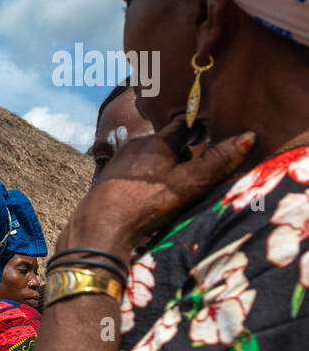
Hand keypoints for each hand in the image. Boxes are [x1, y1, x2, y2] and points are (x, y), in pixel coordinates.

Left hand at [64, 119, 254, 255]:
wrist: (101, 224)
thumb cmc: (147, 202)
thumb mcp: (190, 183)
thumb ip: (218, 162)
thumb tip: (248, 136)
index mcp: (157, 142)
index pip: (182, 126)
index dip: (196, 127)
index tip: (206, 129)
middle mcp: (135, 146)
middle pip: (163, 143)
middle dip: (177, 151)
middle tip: (192, 163)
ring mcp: (118, 161)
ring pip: (145, 157)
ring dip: (158, 165)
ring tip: (169, 180)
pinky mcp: (106, 179)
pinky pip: (130, 173)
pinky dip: (140, 178)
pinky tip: (143, 192)